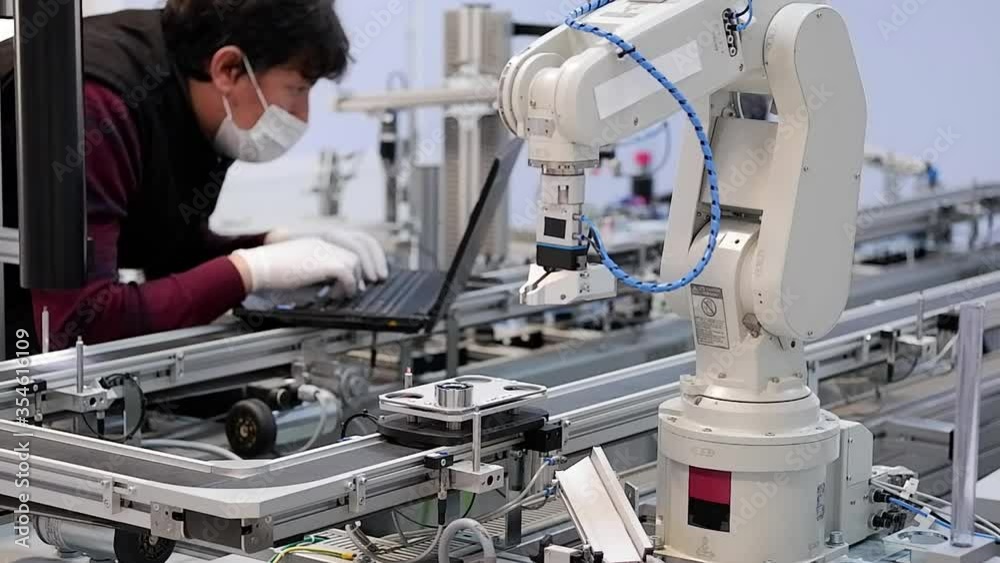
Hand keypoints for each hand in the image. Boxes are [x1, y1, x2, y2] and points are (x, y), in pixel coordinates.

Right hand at [230, 237, 360, 294]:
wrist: (257, 265)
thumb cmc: (269, 272)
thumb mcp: (294, 271)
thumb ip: (312, 276)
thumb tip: (326, 290)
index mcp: (314, 244)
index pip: (342, 251)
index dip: (348, 267)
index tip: (347, 282)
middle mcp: (322, 245)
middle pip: (352, 255)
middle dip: (355, 274)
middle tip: (349, 290)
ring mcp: (324, 251)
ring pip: (354, 263)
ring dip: (351, 281)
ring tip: (339, 294)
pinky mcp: (324, 263)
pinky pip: (347, 274)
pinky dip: (345, 287)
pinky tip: (333, 295)